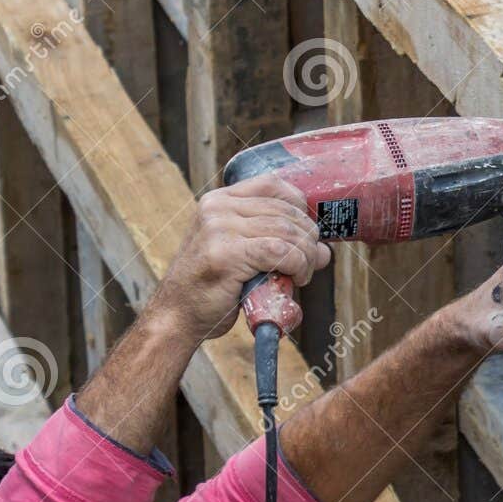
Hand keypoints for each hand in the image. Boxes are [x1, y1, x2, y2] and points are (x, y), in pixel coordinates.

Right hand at [149, 175, 331, 344]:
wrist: (177, 317)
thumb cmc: (213, 288)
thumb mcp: (245, 256)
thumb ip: (280, 244)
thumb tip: (325, 250)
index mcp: (219, 201)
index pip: (273, 184)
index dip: (299, 206)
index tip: (305, 233)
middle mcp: (217, 208)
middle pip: (287, 211)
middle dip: (308, 240)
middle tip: (309, 265)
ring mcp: (219, 229)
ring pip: (288, 231)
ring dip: (306, 257)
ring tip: (300, 275)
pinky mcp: (227, 254)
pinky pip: (281, 251)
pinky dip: (298, 266)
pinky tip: (295, 279)